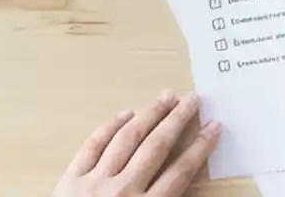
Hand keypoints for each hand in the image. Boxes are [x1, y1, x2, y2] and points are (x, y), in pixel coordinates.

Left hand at [53, 91, 220, 196]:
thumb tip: (192, 183)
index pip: (181, 172)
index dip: (200, 148)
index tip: (214, 127)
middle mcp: (123, 192)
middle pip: (156, 147)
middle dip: (178, 120)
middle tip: (193, 99)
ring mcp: (94, 183)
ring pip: (127, 138)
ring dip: (149, 115)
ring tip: (165, 97)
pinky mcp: (70, 180)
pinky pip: (93, 145)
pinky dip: (110, 127)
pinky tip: (125, 113)